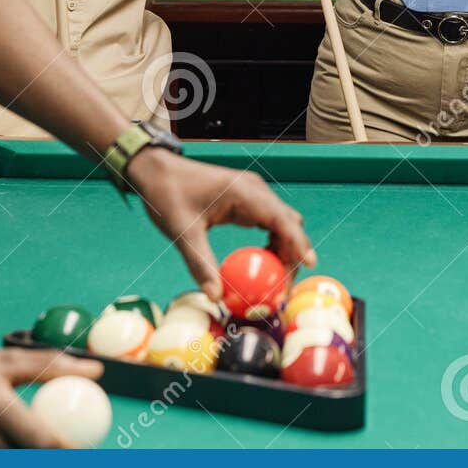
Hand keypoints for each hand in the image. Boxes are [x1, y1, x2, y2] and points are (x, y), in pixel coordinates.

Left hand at [126, 144, 315, 300]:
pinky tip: (263, 266)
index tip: (309, 264)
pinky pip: (269, 224)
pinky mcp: (247, 202)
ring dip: (284, 251)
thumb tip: (215, 297)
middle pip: (288, 224)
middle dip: (293, 254)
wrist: (157, 170)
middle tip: (284, 287)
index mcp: (243, 192)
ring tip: (276, 282)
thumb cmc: (168, 195)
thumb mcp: (182, 232)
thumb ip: (200, 264)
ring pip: (282, 224)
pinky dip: (272, 245)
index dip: (299, 242)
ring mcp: (253, 195)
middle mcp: (255, 191)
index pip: (281, 218)